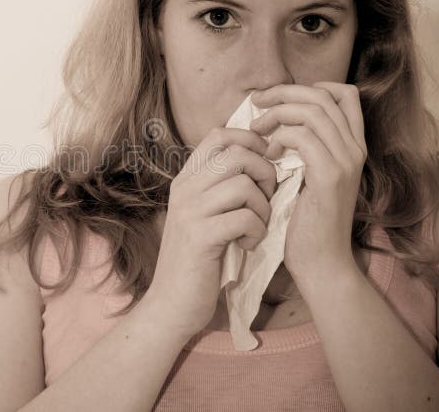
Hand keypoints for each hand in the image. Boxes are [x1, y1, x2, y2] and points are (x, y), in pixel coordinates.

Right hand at [144, 126, 277, 339]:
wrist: (172, 304)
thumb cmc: (198, 260)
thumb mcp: (206, 215)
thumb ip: (223, 187)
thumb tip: (263, 159)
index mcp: (186, 179)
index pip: (220, 135)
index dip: (251, 141)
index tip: (264, 166)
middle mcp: (184, 188)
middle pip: (237, 154)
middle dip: (265, 174)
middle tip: (266, 201)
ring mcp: (189, 211)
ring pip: (244, 184)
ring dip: (263, 207)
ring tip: (256, 228)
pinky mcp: (200, 236)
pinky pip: (245, 217)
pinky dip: (257, 232)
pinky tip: (248, 246)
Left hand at [248, 82, 367, 288]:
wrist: (320, 262)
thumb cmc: (304, 220)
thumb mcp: (304, 175)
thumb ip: (299, 147)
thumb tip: (270, 119)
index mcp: (352, 146)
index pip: (343, 94)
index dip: (309, 86)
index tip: (276, 98)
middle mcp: (355, 149)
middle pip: (324, 95)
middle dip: (284, 92)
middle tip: (256, 103)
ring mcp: (346, 162)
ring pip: (313, 111)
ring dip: (278, 113)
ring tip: (257, 131)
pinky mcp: (331, 177)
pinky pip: (304, 137)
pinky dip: (280, 138)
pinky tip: (267, 155)